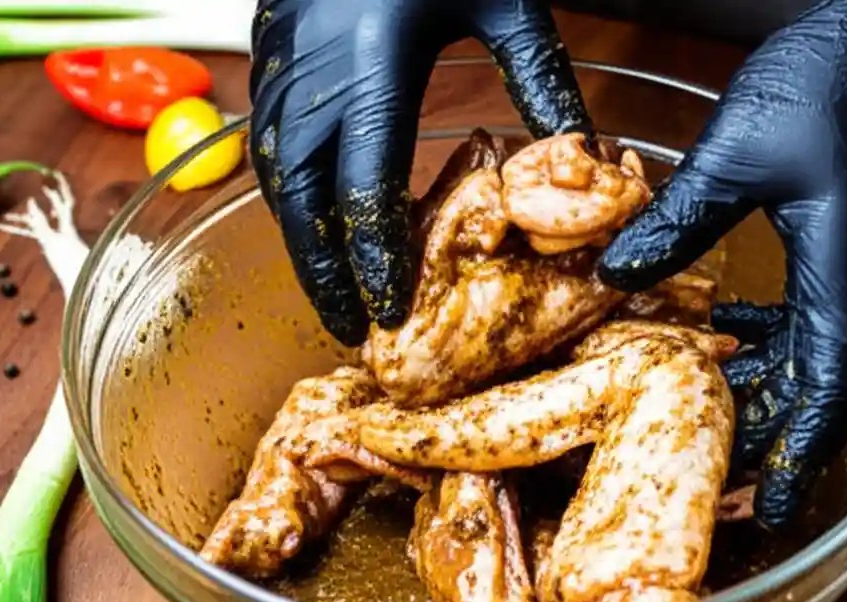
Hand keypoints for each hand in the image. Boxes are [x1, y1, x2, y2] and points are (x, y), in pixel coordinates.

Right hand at [250, 0, 591, 345]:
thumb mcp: (504, 2)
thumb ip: (539, 76)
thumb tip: (579, 149)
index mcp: (371, 67)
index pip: (364, 188)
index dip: (374, 259)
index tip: (389, 311)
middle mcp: (312, 75)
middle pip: (303, 201)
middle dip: (321, 270)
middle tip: (348, 324)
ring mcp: (280, 62)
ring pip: (275, 174)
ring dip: (298, 238)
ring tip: (325, 285)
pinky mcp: (268, 49)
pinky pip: (267, 139)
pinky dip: (286, 190)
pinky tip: (308, 213)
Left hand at [597, 0, 846, 525]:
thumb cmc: (829, 87)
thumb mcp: (738, 156)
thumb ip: (678, 223)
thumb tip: (616, 272)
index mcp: (843, 281)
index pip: (826, 394)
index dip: (795, 457)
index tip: (765, 508)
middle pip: (816, 389)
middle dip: (769, 438)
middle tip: (717, 479)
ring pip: (808, 355)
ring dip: (761, 388)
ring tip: (704, 414)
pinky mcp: (840, 241)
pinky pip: (803, 314)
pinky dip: (762, 338)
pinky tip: (719, 334)